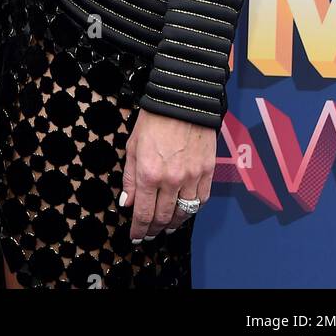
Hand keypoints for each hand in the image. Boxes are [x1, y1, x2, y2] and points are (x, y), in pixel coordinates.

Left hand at [119, 107, 214, 241]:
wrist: (182, 99)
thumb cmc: (155, 119)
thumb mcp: (133, 146)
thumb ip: (130, 178)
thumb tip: (128, 203)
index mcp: (149, 173)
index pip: (144, 213)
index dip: (139, 229)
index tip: (136, 236)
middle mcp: (171, 179)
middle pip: (163, 217)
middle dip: (154, 229)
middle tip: (149, 234)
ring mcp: (192, 177)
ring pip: (184, 213)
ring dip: (173, 223)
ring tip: (166, 226)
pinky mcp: (208, 172)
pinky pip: (201, 200)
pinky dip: (192, 209)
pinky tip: (185, 210)